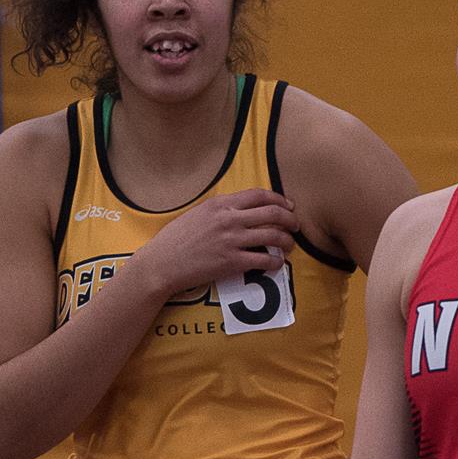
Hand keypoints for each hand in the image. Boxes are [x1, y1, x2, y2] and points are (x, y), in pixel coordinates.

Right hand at [133, 189, 296, 298]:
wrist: (162, 263)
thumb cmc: (176, 240)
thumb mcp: (198, 213)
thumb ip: (221, 209)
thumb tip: (242, 210)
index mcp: (220, 204)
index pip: (259, 195)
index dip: (280, 199)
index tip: (289, 205)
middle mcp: (229, 219)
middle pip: (272, 213)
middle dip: (290, 219)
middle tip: (296, 226)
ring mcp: (231, 240)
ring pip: (273, 236)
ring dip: (287, 242)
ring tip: (289, 246)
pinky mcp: (232, 262)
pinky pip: (264, 260)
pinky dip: (276, 262)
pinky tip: (277, 263)